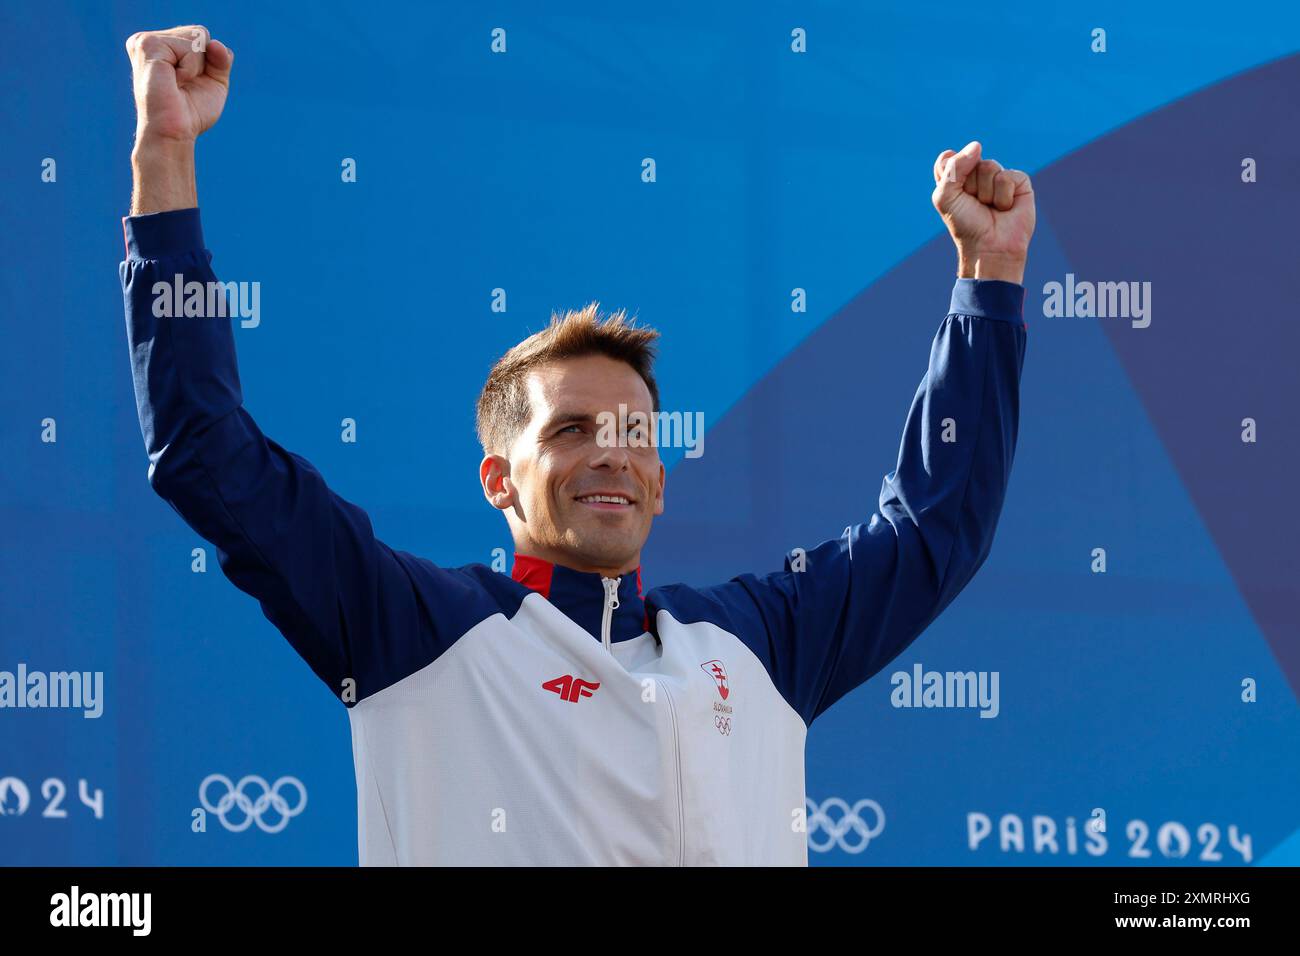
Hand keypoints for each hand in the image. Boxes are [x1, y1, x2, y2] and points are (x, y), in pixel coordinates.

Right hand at [125, 25, 232, 145]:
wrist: (175, 132)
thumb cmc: (191, 113)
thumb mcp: (215, 82)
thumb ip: (221, 59)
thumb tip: (217, 43)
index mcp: (163, 46)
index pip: (201, 36)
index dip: (209, 61)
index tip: (192, 83)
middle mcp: (151, 40)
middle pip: (200, 33)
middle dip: (203, 62)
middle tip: (183, 85)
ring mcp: (146, 40)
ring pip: (197, 37)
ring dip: (196, 67)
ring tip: (177, 84)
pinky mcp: (147, 45)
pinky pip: (190, 47)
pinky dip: (190, 69)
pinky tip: (174, 81)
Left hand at [932, 141, 1034, 283]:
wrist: (990, 247)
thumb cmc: (965, 225)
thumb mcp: (946, 197)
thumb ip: (954, 168)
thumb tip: (977, 145)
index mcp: (956, 178)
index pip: (947, 158)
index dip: (949, 174)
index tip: (953, 194)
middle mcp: (977, 175)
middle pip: (970, 160)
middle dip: (969, 186)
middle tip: (974, 205)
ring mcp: (998, 177)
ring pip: (989, 166)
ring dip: (986, 192)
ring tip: (990, 208)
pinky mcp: (1019, 182)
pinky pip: (1007, 176)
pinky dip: (1003, 196)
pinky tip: (1005, 208)